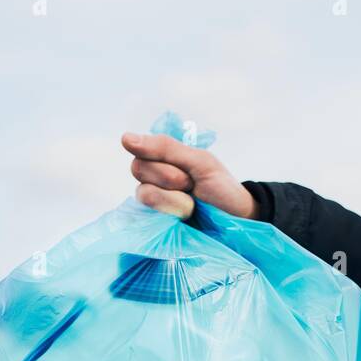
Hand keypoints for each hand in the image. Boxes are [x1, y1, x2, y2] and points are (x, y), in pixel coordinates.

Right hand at [121, 132, 260, 221]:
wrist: (236, 220)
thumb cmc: (220, 189)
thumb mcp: (199, 161)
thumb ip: (164, 148)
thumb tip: (124, 138)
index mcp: (162, 158)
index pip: (140, 148)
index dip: (164, 159)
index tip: (187, 168)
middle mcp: (151, 178)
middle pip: (138, 168)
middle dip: (171, 177)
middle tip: (192, 185)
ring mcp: (151, 201)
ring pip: (144, 192)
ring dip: (175, 199)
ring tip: (193, 204)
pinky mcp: (153, 223)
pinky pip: (149, 212)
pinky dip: (173, 211)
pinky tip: (185, 216)